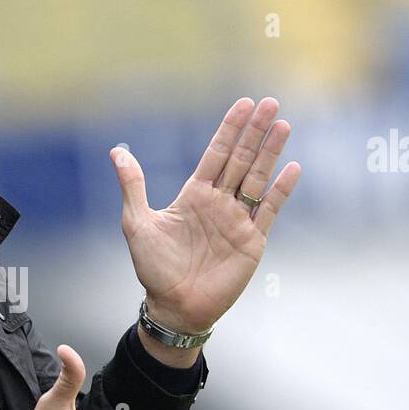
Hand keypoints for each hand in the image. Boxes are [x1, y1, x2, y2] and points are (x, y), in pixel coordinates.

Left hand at [110, 97, 301, 332]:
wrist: (174, 307)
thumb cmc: (154, 269)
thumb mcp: (137, 223)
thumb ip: (133, 186)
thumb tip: (116, 152)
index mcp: (194, 195)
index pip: (216, 154)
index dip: (229, 129)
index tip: (244, 103)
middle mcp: (219, 203)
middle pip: (241, 159)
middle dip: (255, 131)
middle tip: (270, 102)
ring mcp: (238, 220)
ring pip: (257, 178)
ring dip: (270, 152)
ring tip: (284, 125)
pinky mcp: (252, 241)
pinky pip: (268, 210)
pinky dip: (280, 190)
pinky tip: (292, 169)